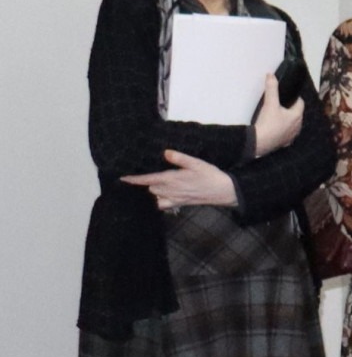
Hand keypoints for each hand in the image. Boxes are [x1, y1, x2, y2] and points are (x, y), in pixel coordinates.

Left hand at [121, 150, 238, 209]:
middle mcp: (171, 190)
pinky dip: (159, 200)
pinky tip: (163, 195)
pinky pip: (163, 204)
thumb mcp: (197, 163)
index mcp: (172, 179)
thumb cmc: (210, 175)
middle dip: (145, 182)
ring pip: (155, 195)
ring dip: (153, 189)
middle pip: (150, 187)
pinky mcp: (180, 203)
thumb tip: (165, 153)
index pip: (147, 179)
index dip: (134, 179)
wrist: (224, 191)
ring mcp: (175, 198)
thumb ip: (180, 158)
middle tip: (143, 174)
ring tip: (153, 183)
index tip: (123, 178)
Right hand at [252, 74, 304, 156]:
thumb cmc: (267, 123)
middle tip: (282, 103)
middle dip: (291, 108)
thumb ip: (272, 88)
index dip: (295, 98)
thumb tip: (271, 75)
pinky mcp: (284, 143)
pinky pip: (286, 134)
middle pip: (297, 114)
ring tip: (278, 115)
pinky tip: (275, 128)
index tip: (289, 95)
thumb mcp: (269, 103)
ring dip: (287, 120)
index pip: (300, 103)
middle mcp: (297, 126)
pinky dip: (282, 129)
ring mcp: (291, 136)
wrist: (259, 142)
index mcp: (297, 116)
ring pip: (292, 125)